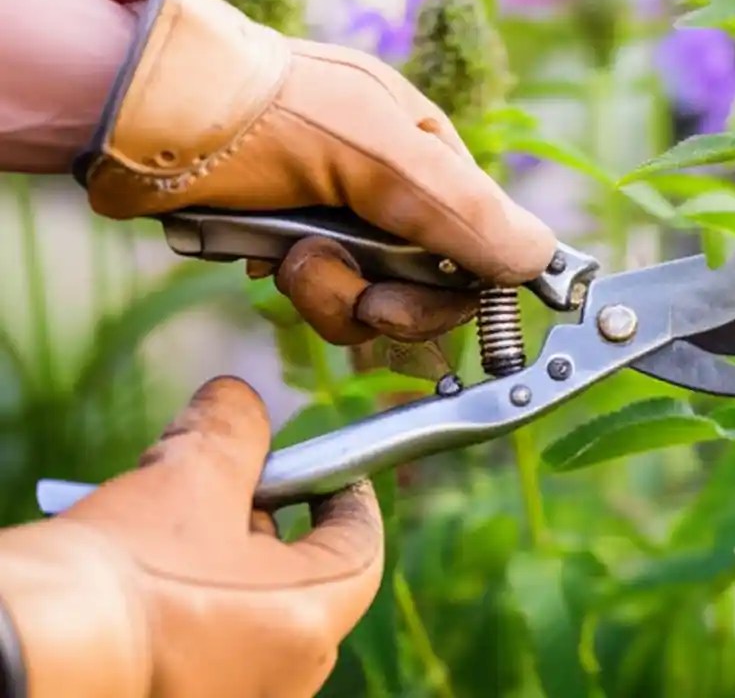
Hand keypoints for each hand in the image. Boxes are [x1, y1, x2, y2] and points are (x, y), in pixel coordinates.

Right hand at [0, 377, 382, 697]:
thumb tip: (239, 402)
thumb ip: (232, 430)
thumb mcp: (189, 475)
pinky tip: (145, 578)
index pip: (361, 549)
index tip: (328, 471)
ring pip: (251, 614)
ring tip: (168, 529)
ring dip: (221, 564)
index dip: (347, 498)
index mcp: (309, 619)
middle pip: (301, 580)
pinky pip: (208, 647)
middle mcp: (286, 675)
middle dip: (263, 524)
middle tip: (220, 490)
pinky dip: (188, 609)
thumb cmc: (125, 571)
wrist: (34, 651)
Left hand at [77, 0, 555, 344]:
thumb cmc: (268, 116)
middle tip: (347, 287)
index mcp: (429, 153)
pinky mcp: (297, 243)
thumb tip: (539, 259)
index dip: (454, 290)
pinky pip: (324, 297)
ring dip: (330, 291)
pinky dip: (296, 286)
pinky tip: (264, 253)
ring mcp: (346, 217)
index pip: (480, 244)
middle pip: (428, 283)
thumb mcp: (379, 158)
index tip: (405, 308)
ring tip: (289, 254)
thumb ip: (462, 211)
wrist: (144, 119)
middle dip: (382, 295)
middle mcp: (395, 189)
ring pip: (374, 299)